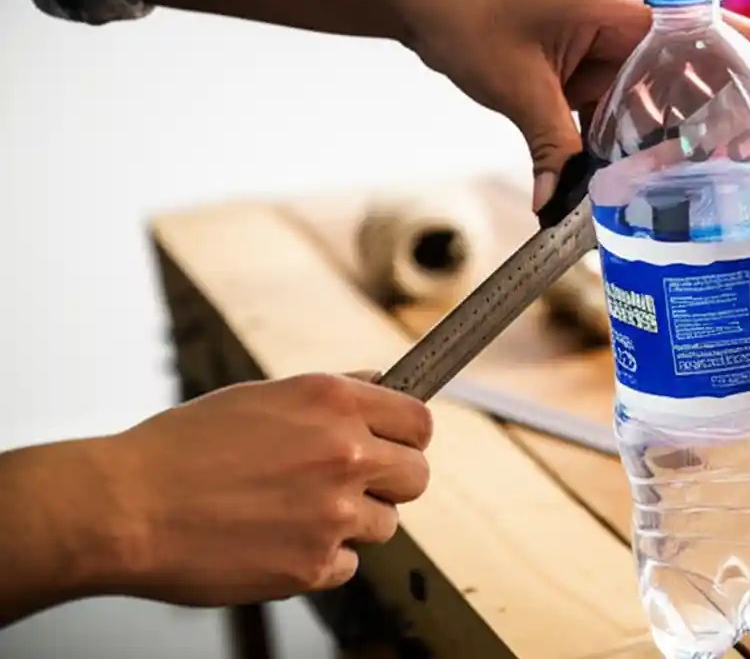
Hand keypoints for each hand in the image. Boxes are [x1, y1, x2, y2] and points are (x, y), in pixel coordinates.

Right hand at [100, 372, 430, 605]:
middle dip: (392, 482)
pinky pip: (348, 564)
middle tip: (355, 485)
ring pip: (385, 524)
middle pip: (417, 476)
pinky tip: (278, 542)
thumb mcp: (263, 396)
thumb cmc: (181, 449)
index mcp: (334, 402)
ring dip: (353, 523)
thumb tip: (381, 389)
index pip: (419, 421)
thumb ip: (332, 396)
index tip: (398, 445)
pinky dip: (321, 559)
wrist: (126, 507)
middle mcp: (344, 454)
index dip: (409, 436)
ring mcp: (333, 513)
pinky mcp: (314, 565)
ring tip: (297, 514)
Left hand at [381, 0, 749, 209]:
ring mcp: (599, 58)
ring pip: (654, 104)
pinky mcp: (575, 79)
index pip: (712, 32)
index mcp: (620, 15)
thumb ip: (547, 144)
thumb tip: (557, 205)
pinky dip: (621, 149)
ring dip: (671, 143)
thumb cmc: (467, 11)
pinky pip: (613, 118)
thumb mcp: (514, 81)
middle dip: (725, 118)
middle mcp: (620, 35)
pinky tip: (630, 185)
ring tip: (701, 187)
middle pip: (693, 76)